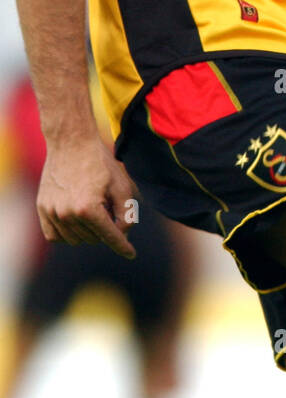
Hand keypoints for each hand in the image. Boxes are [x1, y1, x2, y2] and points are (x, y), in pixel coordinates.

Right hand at [37, 137, 138, 258]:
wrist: (71, 142)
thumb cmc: (100, 163)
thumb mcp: (122, 186)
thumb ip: (126, 214)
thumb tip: (122, 235)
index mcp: (89, 208)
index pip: (110, 237)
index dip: (123, 247)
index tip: (131, 254)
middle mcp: (67, 214)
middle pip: (94, 239)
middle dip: (105, 228)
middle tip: (108, 207)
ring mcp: (52, 212)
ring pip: (76, 240)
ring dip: (87, 230)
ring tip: (92, 207)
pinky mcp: (42, 208)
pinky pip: (55, 236)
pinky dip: (67, 233)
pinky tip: (75, 220)